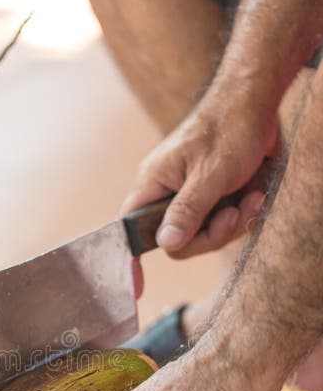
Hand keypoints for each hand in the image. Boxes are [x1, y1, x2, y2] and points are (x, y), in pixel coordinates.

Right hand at [122, 88, 279, 257]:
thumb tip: (166, 244)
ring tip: (252, 197)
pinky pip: (223, 222)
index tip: (135, 287)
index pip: (132, 229)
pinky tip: (256, 193)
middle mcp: (168, 192)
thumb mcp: (209, 175)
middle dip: (211, 233)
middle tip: (232, 212)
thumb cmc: (229, 128)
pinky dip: (243, 212)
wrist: (258, 102)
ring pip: (205, 233)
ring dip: (234, 220)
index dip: (132, 258)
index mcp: (154, 184)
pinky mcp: (214, 195)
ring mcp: (192, 195)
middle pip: (179, 239)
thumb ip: (187, 212)